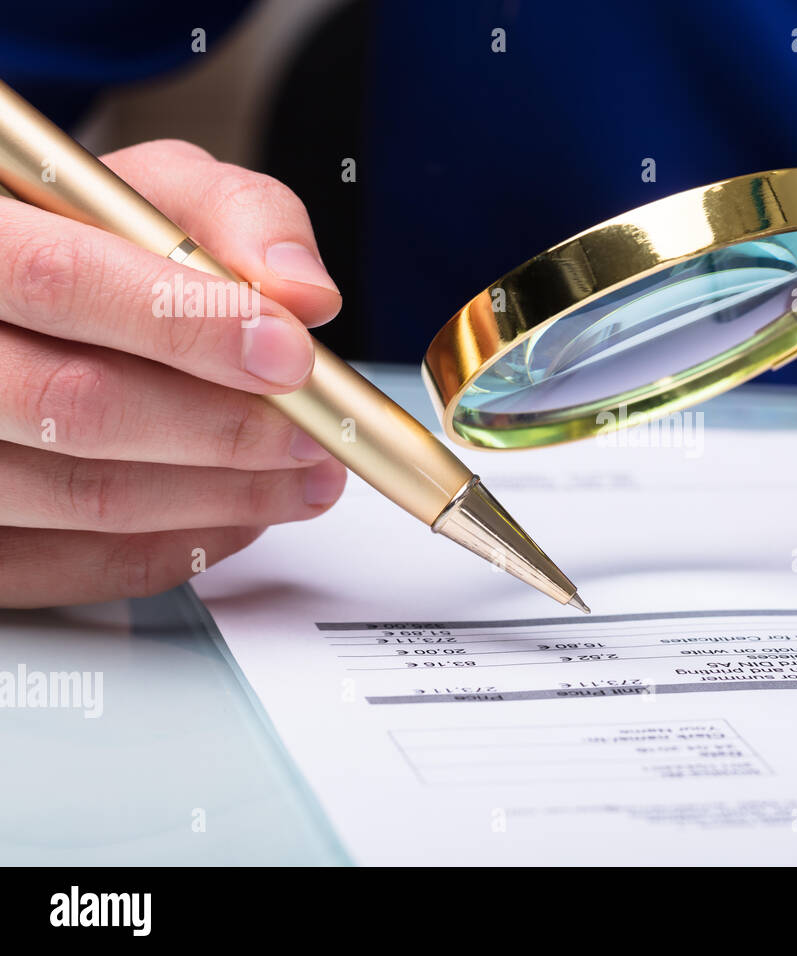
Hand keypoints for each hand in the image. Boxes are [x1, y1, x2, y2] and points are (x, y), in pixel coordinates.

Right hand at [0, 139, 346, 605]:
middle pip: (72, 403)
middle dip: (223, 426)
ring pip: (80, 496)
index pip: (61, 278)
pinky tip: (240, 512)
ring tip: (304, 475)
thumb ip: (236, 218)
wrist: (21, 292)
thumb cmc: (88, 241)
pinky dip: (176, 547)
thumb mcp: (156, 191)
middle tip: (313, 432)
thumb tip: (305, 293)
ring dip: (221, 496)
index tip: (289, 354)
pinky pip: (70, 567)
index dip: (187, 323)